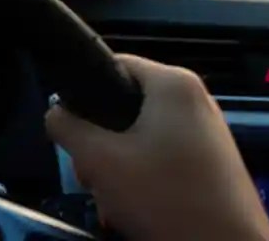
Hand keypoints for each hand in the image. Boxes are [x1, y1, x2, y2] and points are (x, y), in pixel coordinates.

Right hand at [45, 54, 268, 240]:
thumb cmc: (166, 199)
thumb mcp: (100, 161)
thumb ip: (66, 127)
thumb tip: (55, 113)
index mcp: (174, 83)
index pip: (112, 63)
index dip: (83, 93)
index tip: (72, 129)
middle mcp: (196, 99)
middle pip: (124, 104)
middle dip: (100, 140)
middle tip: (91, 171)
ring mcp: (208, 133)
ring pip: (140, 135)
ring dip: (117, 165)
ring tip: (113, 196)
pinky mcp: (212, 164)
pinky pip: (162, 156)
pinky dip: (142, 176)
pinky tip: (135, 206)